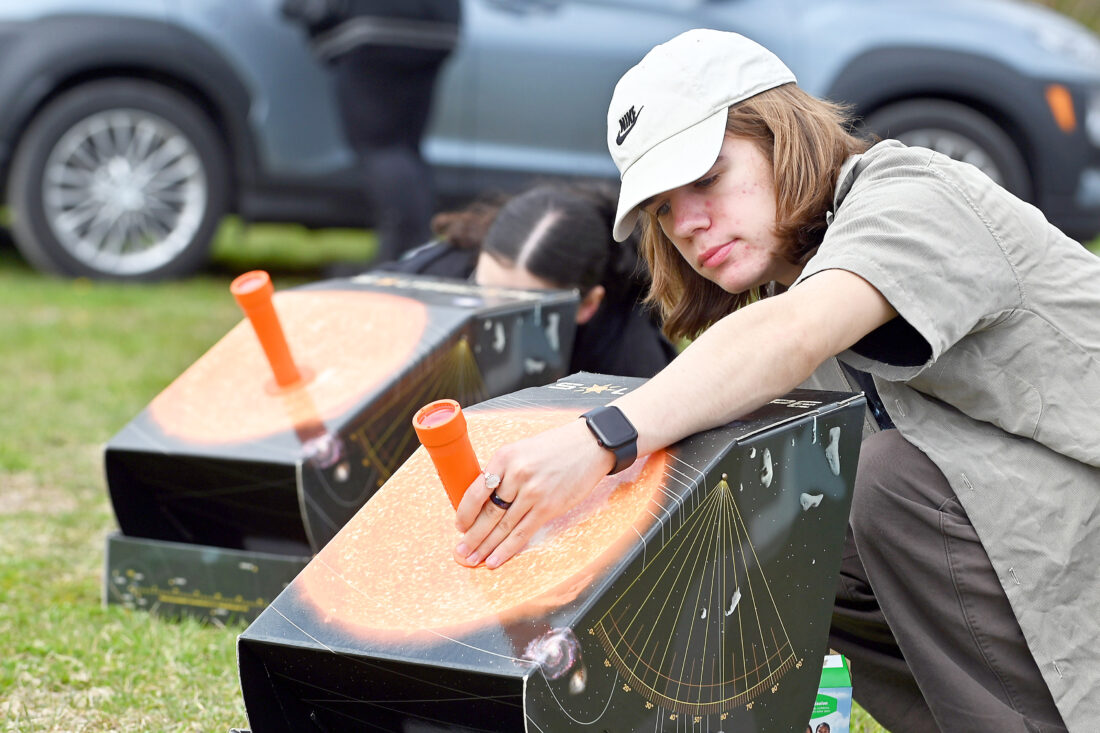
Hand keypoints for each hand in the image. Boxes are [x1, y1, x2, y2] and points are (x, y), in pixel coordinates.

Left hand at [453, 418, 614, 568]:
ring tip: (473, 559)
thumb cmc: (556, 447)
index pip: (476, 490)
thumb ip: (504, 471)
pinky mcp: (548, 507)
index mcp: (505, 456)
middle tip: (460, 551)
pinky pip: (522, 532)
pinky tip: (495, 559)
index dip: (465, 513)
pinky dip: (507, 549)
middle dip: (472, 536)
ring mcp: (533, 492)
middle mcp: (516, 474)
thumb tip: (485, 499)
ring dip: (486, 546)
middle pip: (488, 512)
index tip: (459, 526)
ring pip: (503, 526)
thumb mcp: (522, 450)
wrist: (589, 445)